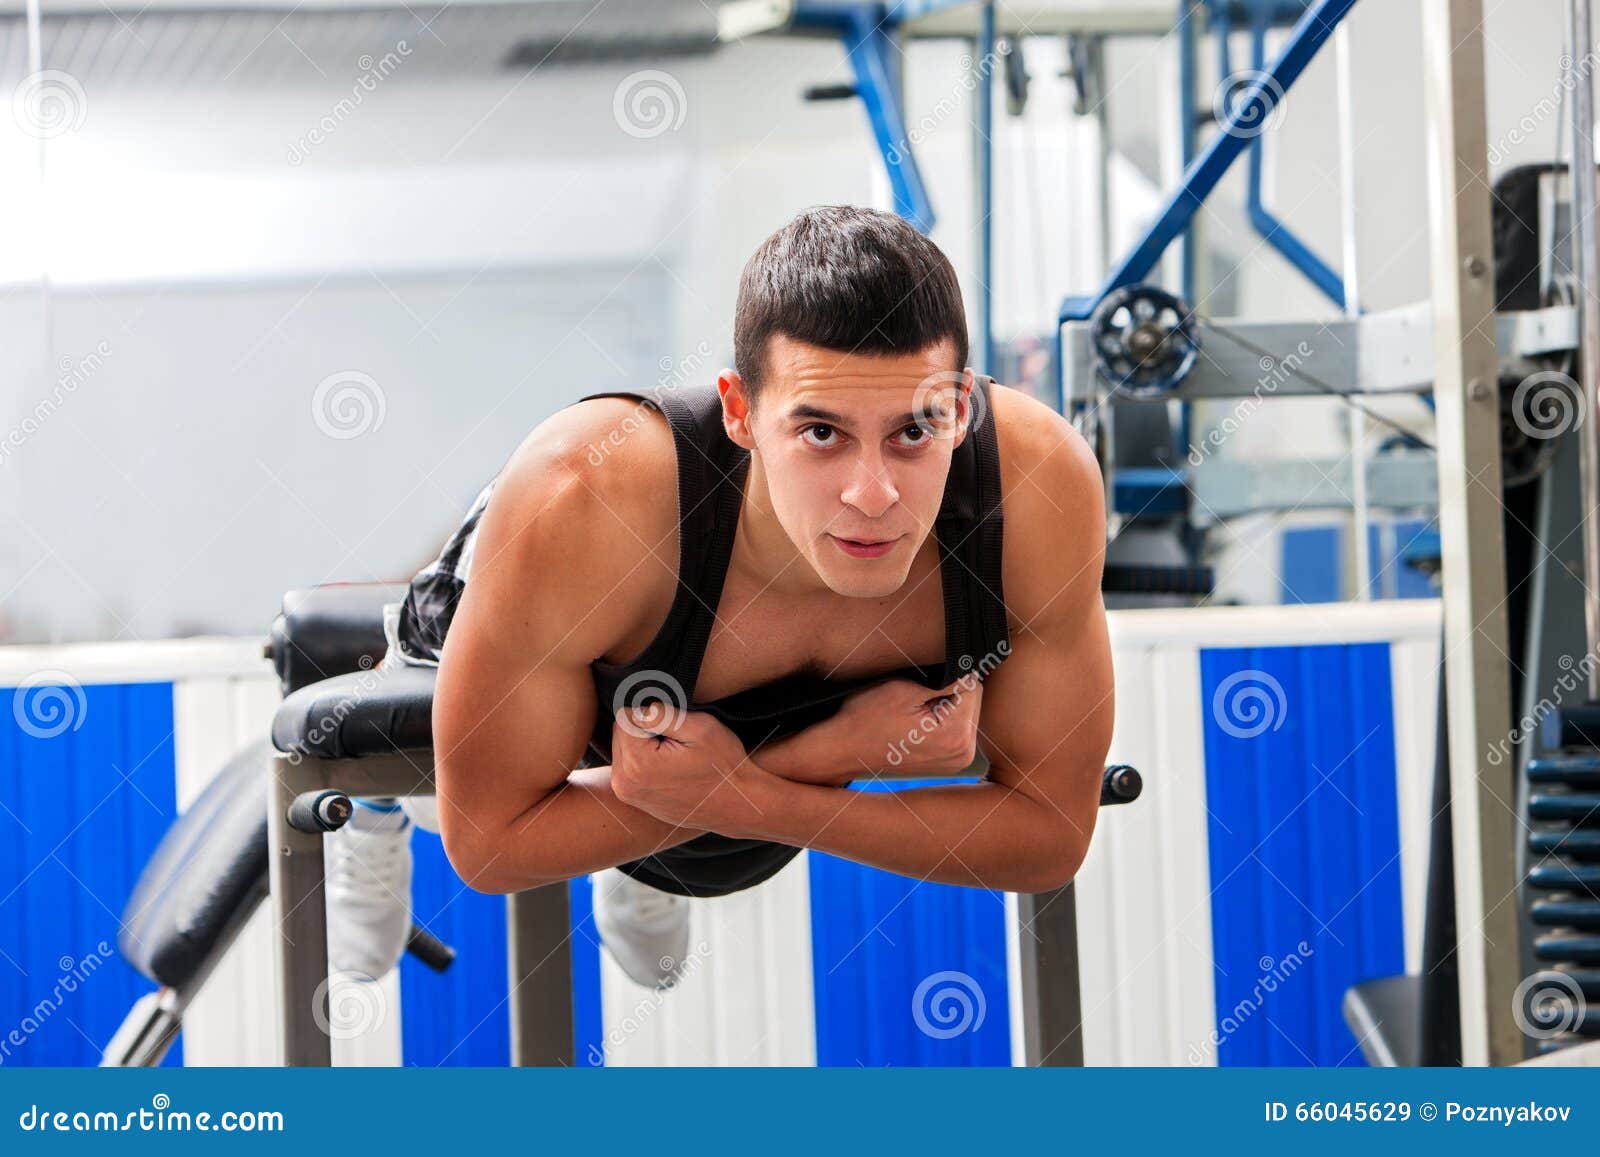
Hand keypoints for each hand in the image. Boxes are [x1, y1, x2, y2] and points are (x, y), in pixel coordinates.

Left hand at [610, 708, 765, 836]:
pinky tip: (670, 769)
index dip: (652, 716)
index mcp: (637, 763)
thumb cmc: (723, 766)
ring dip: (645, 746)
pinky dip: (646, 761)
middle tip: (678, 744)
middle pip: (620, 733)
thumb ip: (663, 714)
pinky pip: (629, 765)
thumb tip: (639, 708)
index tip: (675, 731)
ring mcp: (627, 794)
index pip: (624, 717)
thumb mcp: (701, 729)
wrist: (736, 804)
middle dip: (645, 731)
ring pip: (624, 747)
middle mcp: (624, 783)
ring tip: (675, 757)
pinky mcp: (633, 799)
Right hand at [809, 675, 983, 782]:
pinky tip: (918, 724)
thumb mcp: (903, 689)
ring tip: (913, 714)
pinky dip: (942, 720)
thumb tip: (973, 670)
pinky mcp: (950, 763)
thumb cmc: (865, 718)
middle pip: (974, 700)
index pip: (973, 685)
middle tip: (914, 701)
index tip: (922, 686)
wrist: (844, 750)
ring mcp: (957, 762)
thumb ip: (946, 680)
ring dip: (945, 705)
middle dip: (949, 692)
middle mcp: (963, 754)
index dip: (948, 675)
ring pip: (966, 713)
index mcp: (955, 735)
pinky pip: (957, 728)